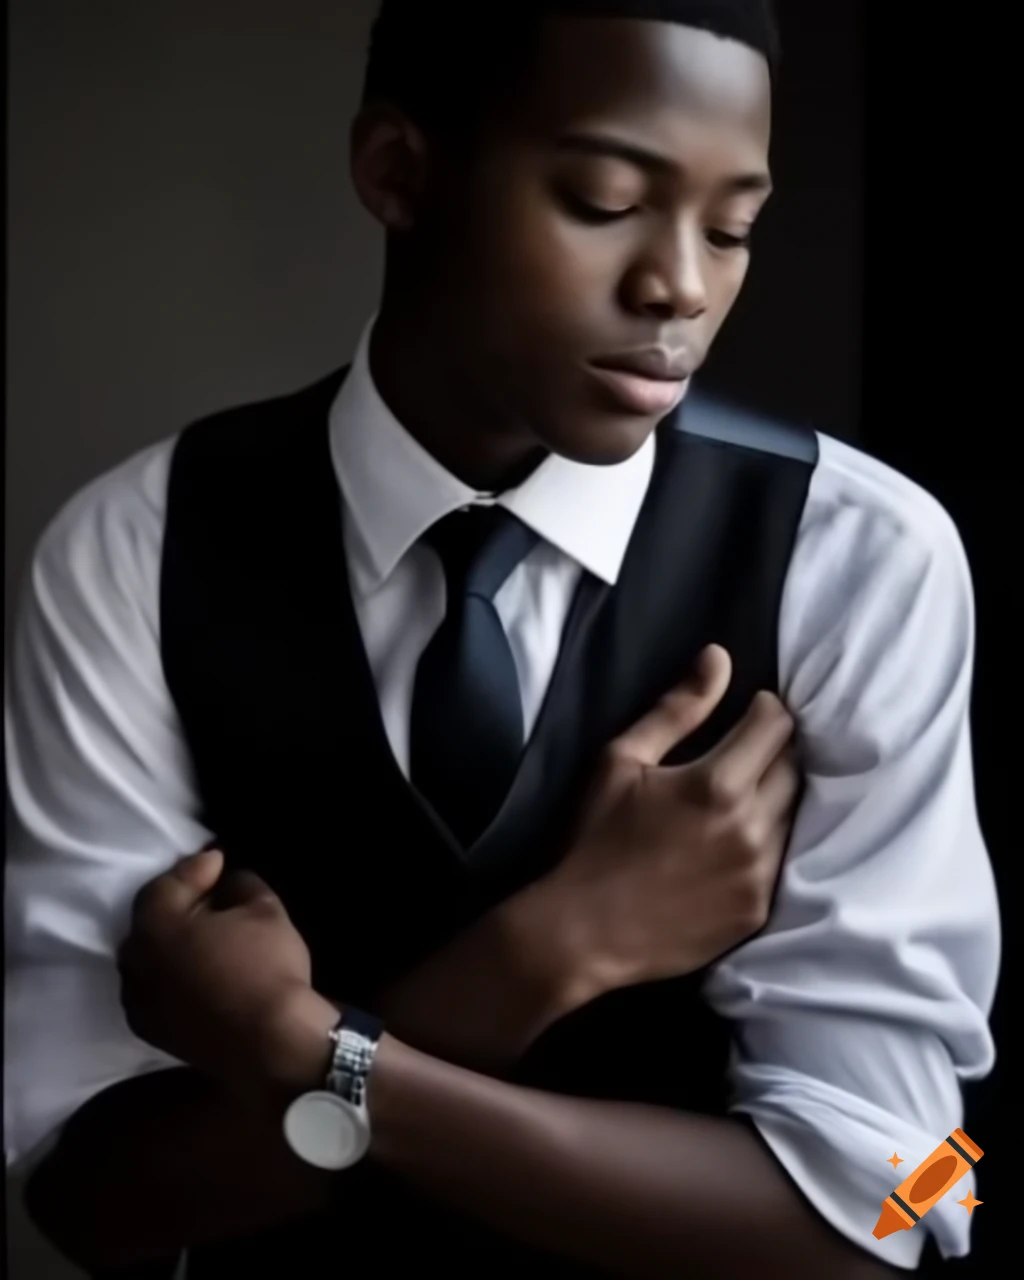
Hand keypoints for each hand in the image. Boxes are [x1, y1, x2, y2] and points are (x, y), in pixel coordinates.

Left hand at [118, 850, 333, 1092]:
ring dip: (172, 941)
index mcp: (155, 927)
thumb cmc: (266, 968)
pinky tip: (198, 971)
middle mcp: (135, 964)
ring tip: (203, 932)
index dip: (196, 868)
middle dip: (178, 903)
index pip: (167, 885)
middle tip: (209, 892)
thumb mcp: (265, 909)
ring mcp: (140, 1003)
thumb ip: (241, 884)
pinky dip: (172, 974)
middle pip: (151, 921)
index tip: (220, 859)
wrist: (270, 1045)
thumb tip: (229, 882)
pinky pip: (156, 989)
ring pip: (150, 959)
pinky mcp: (153, 1031)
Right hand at [377, 646, 797, 1071]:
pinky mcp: (758, 908)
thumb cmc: (593, 838)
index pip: (776, 725)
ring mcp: (759, 873)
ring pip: (795, 813)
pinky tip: (734, 841)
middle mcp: (751, 828)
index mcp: (717, 784)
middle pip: (794, 766)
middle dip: (773, 749)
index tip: (748, 711)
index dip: (765, 709)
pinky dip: (768, 840)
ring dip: (775, 795)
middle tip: (742, 751)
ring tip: (740, 795)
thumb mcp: (621, 761)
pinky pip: (784, 859)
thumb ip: (677, 708)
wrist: (582, 931)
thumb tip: (719, 657)